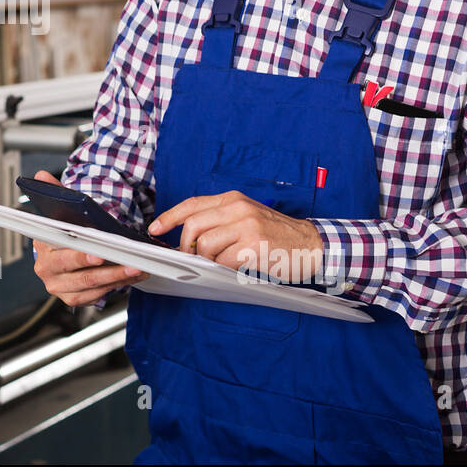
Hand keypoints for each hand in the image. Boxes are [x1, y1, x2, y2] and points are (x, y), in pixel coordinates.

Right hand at [28, 170, 147, 306]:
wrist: (61, 255)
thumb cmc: (64, 232)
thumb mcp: (58, 213)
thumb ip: (53, 192)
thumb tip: (41, 174)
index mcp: (42, 248)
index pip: (61, 253)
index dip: (80, 256)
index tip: (98, 255)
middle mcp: (47, 271)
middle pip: (79, 274)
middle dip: (107, 270)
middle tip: (129, 264)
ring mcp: (59, 287)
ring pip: (92, 286)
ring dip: (117, 278)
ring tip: (137, 268)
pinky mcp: (73, 298)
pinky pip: (96, 296)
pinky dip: (115, 287)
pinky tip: (130, 277)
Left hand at [148, 191, 323, 282]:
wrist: (311, 244)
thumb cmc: (277, 234)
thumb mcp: (247, 216)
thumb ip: (220, 221)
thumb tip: (189, 238)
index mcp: (233, 199)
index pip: (192, 204)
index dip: (169, 217)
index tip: (155, 228)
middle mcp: (238, 208)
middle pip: (193, 225)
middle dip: (186, 246)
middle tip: (194, 257)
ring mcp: (246, 226)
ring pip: (205, 245)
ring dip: (206, 259)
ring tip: (221, 262)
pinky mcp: (254, 246)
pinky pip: (223, 261)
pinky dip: (223, 268)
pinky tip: (236, 267)